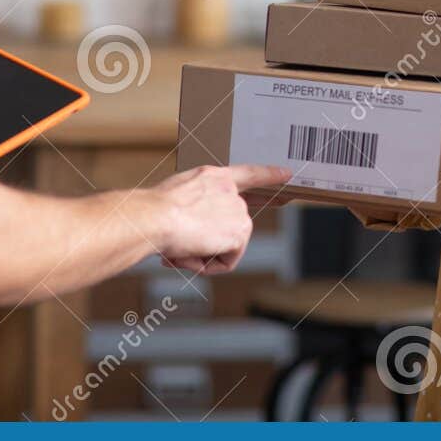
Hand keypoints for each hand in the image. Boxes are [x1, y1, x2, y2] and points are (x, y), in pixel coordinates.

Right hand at [151, 164, 289, 274]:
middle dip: (207, 243)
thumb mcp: (175, 199)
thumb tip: (190, 236)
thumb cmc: (153, 211)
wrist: (156, 217)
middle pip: (233, 226)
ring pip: (226, 246)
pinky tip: (193, 254)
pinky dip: (209, 266)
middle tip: (179, 247)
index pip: (247, 174)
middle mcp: (230, 190)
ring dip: (202, 255)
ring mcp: (238, 210)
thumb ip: (194, 209)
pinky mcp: (240, 231)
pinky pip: (227, 261)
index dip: (269, 174)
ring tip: (181, 248)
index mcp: (213, 176)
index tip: (287, 174)